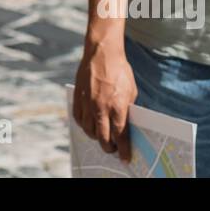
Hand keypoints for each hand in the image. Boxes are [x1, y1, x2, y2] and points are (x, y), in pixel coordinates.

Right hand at [72, 40, 136, 161]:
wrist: (101, 53)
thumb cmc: (119, 70)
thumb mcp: (131, 91)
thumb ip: (127, 109)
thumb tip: (126, 123)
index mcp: (118, 106)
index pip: (120, 136)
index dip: (124, 149)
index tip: (125, 157)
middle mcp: (101, 108)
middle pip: (102, 138)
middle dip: (109, 148)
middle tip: (113, 150)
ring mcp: (87, 103)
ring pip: (89, 131)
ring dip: (96, 137)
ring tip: (101, 136)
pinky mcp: (78, 98)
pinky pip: (79, 119)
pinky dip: (84, 126)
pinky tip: (89, 125)